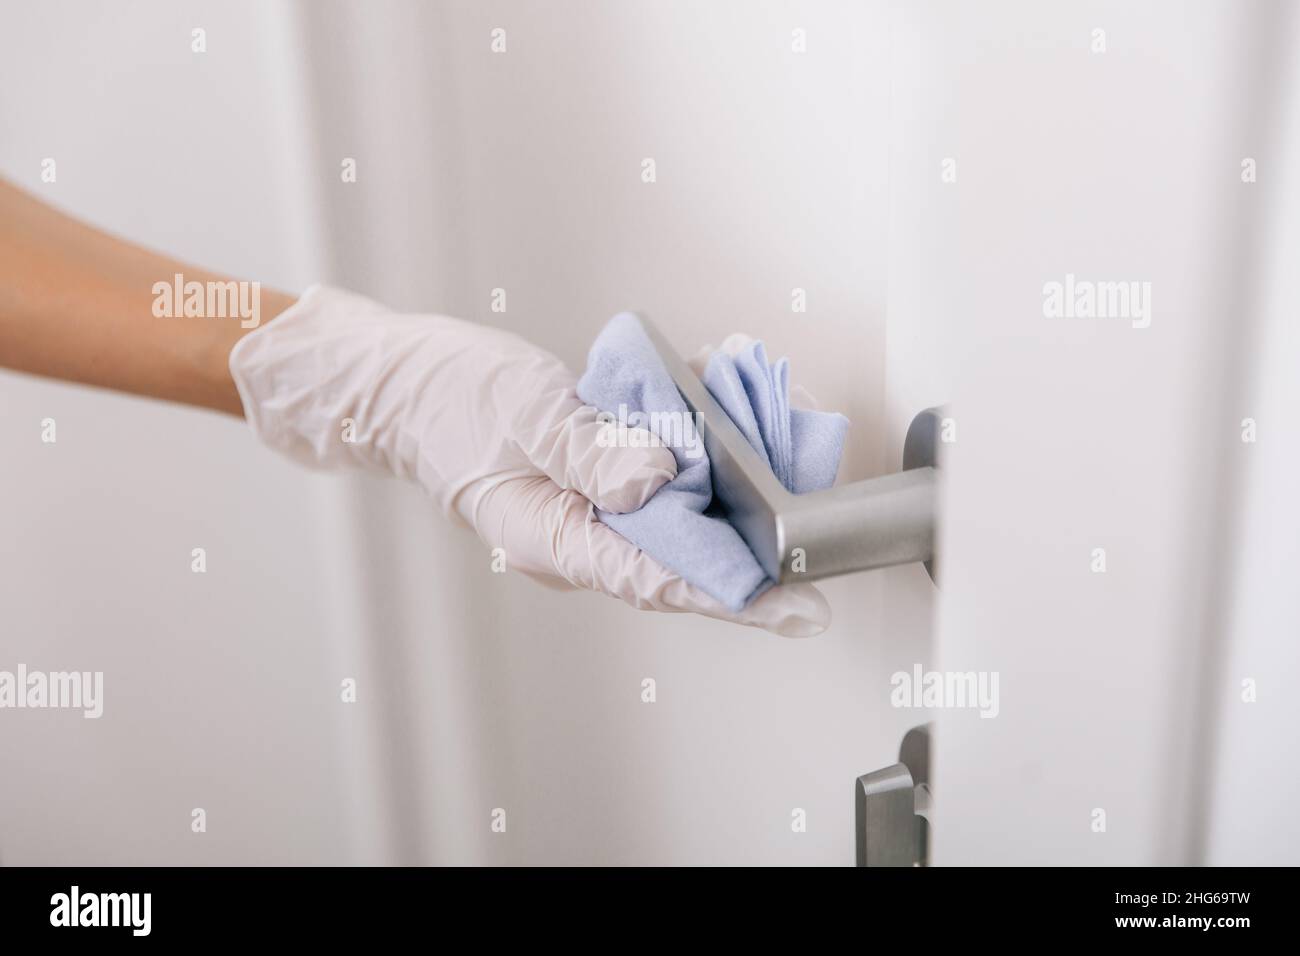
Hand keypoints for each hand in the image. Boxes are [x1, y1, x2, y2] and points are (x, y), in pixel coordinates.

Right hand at [230, 286, 829, 635]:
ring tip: (786, 442)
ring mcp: (593, 509)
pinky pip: (663, 475)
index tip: (796, 607)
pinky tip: (729, 400)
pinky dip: (701, 445)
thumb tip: (660, 480)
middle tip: (815, 530)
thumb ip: (592, 451)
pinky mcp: (601, 478)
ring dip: (736, 484)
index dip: (734, 596)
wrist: (405, 385)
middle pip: (684, 555)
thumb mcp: (522, 414)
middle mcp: (583, 535)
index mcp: (556, 539)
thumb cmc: (448, 400)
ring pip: (680, 514)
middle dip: (753, 543)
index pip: (658, 581)